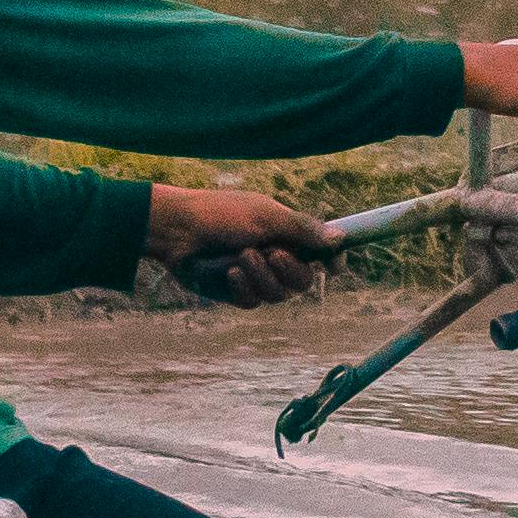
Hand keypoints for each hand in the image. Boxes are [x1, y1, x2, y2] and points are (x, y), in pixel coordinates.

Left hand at [145, 181, 335, 306]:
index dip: (333, 260)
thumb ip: (302, 229)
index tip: (337, 269)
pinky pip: (254, 302)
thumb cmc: (222, 215)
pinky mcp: (237, 294)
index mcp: (287, 234)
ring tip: (239, 256)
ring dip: (260, 276)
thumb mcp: (266, 215)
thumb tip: (339, 238)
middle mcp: (276, 258)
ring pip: (278, 295)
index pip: (321, 251)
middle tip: (271, 253)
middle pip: (303, 281)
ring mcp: (257, 278)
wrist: (179, 230)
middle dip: (289, 269)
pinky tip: (228, 272)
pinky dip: (242, 287)